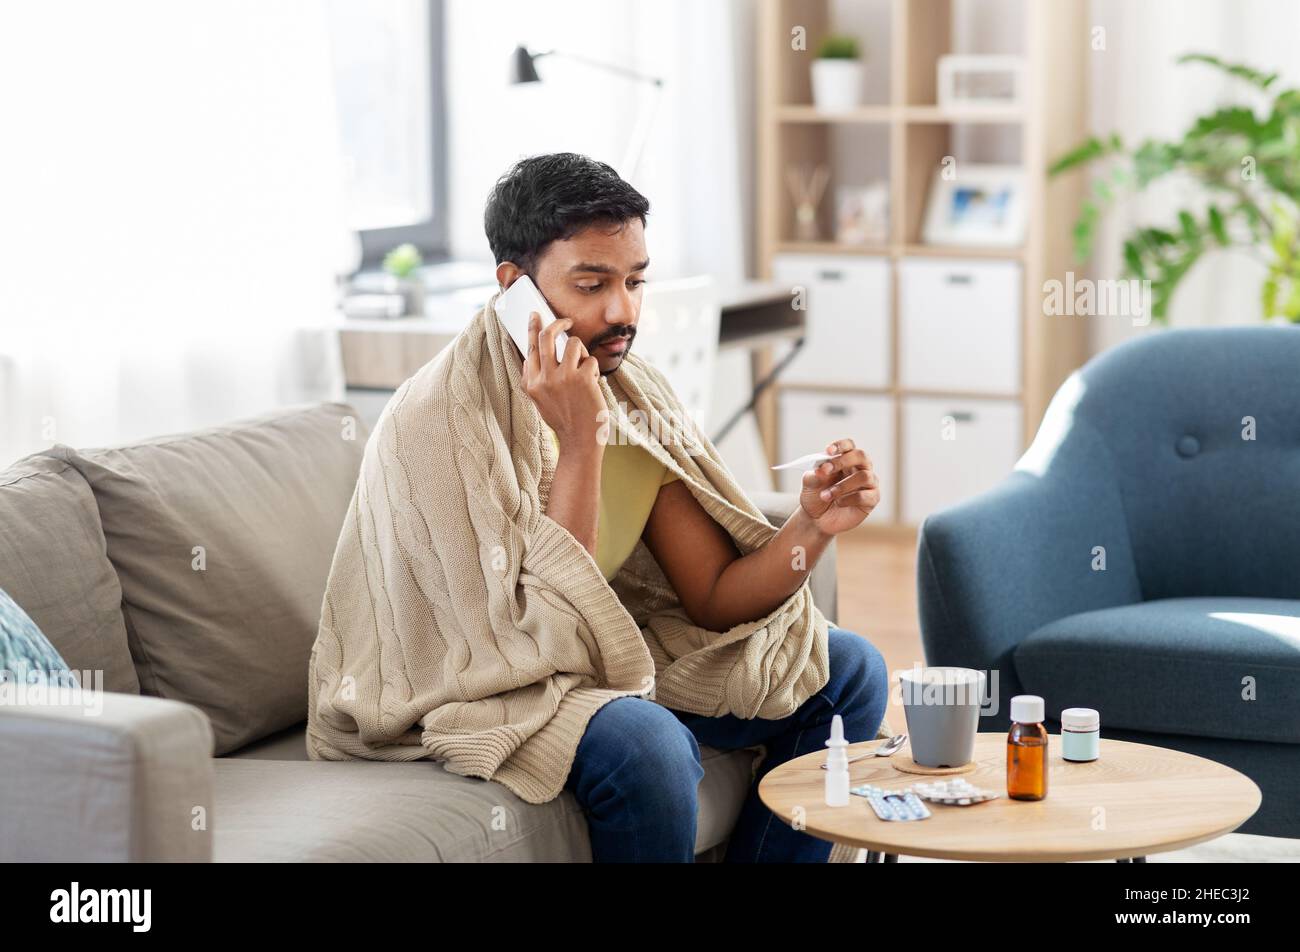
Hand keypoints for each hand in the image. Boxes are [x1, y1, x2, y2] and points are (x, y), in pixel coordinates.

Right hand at [521, 313, 604, 453]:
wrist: (580, 441)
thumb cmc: (563, 419)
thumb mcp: (540, 400)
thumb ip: (537, 378)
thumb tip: (536, 353)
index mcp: (531, 383)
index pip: (529, 347)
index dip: (532, 328)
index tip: (536, 315)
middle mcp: (543, 378)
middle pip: (547, 336)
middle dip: (558, 322)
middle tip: (567, 321)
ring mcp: (562, 377)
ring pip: (573, 343)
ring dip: (582, 352)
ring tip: (584, 368)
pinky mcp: (582, 379)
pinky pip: (590, 360)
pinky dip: (594, 370)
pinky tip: (592, 386)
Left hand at [799, 438, 879, 534]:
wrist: (816, 519)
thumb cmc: (815, 496)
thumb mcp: (809, 483)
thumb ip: (815, 474)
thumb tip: (821, 470)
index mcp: (845, 459)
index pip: (849, 445)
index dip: (840, 446)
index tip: (828, 451)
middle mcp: (860, 468)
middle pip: (861, 456)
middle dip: (842, 461)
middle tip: (825, 471)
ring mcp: (868, 484)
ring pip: (864, 476)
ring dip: (842, 486)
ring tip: (825, 495)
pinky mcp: (872, 500)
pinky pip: (866, 495)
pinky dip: (849, 499)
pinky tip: (839, 503)